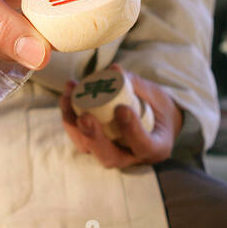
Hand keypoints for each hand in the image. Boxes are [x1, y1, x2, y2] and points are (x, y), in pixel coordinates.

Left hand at [60, 73, 183, 169]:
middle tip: (85, 118)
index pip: (143, 146)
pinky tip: (67, 95)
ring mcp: (111, 153)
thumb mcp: (157, 96)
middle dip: (93, 138)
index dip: (131, 131)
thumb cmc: (159, 107)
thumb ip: (137, 84)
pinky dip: (70, 117)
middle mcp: (131, 157)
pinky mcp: (95, 145)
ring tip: (68, 97)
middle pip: (109, 157)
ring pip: (88, 148)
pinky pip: (79, 137)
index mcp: (156, 148)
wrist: (156, 120)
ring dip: (74, 125)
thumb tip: (114, 70)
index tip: (122, 109)